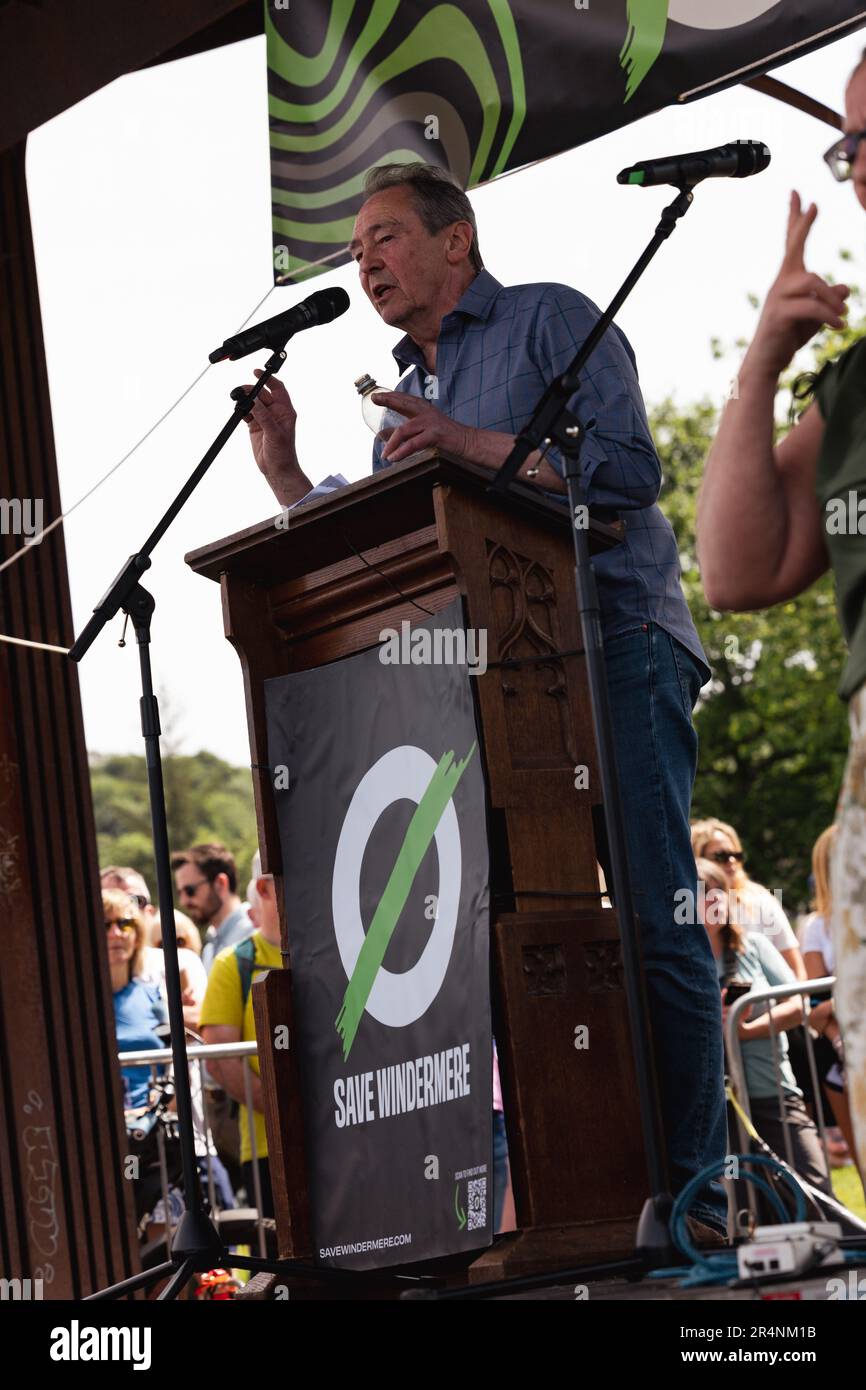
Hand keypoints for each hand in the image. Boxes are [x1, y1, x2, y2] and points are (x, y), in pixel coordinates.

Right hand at [239, 370, 298, 480]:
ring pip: (253, 403)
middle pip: (262, 394)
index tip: (257, 372)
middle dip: (252, 390)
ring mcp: (264, 419)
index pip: (278, 389)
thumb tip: (254, 401)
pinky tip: (239, 411)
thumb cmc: (283, 453)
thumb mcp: (274, 433)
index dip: (269, 379)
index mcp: (285, 411)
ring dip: (245, 400)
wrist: (277, 469)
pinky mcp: (255, 426)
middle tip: (242, 391)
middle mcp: (275, 413)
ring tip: (238, 400)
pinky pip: (247, 413)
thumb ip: (264, 416)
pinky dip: (242, 410)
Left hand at [372, 392, 478, 463]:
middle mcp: (426, 412)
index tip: (375, 396)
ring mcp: (430, 423)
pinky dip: (401, 451)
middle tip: (374, 399)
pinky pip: (413, 444)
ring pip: (404, 430)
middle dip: (388, 400)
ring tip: (384, 455)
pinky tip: (393, 457)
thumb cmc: (445, 437)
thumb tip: (381, 434)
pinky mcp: (435, 435)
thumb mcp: (423, 430)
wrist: (468, 442)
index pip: (404, 399)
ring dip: (391, 444)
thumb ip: (404, 432)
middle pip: (403, 403)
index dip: (389, 396)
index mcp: (424, 409)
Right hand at [746, 192, 848, 377]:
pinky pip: (811, 307)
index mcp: (788, 279)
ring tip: (843, 315)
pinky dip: (829, 316)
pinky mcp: (779, 314)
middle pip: (793, 246)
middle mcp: (781, 283)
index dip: (797, 219)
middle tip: (812, 203)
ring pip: (812, 282)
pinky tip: (840, 325)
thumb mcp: (815, 316)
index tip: (799, 195)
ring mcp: (778, 297)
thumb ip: (828, 300)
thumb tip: (845, 288)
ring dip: (832, 298)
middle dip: (803, 224)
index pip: (792, 243)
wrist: (767, 362)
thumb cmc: (788, 337)